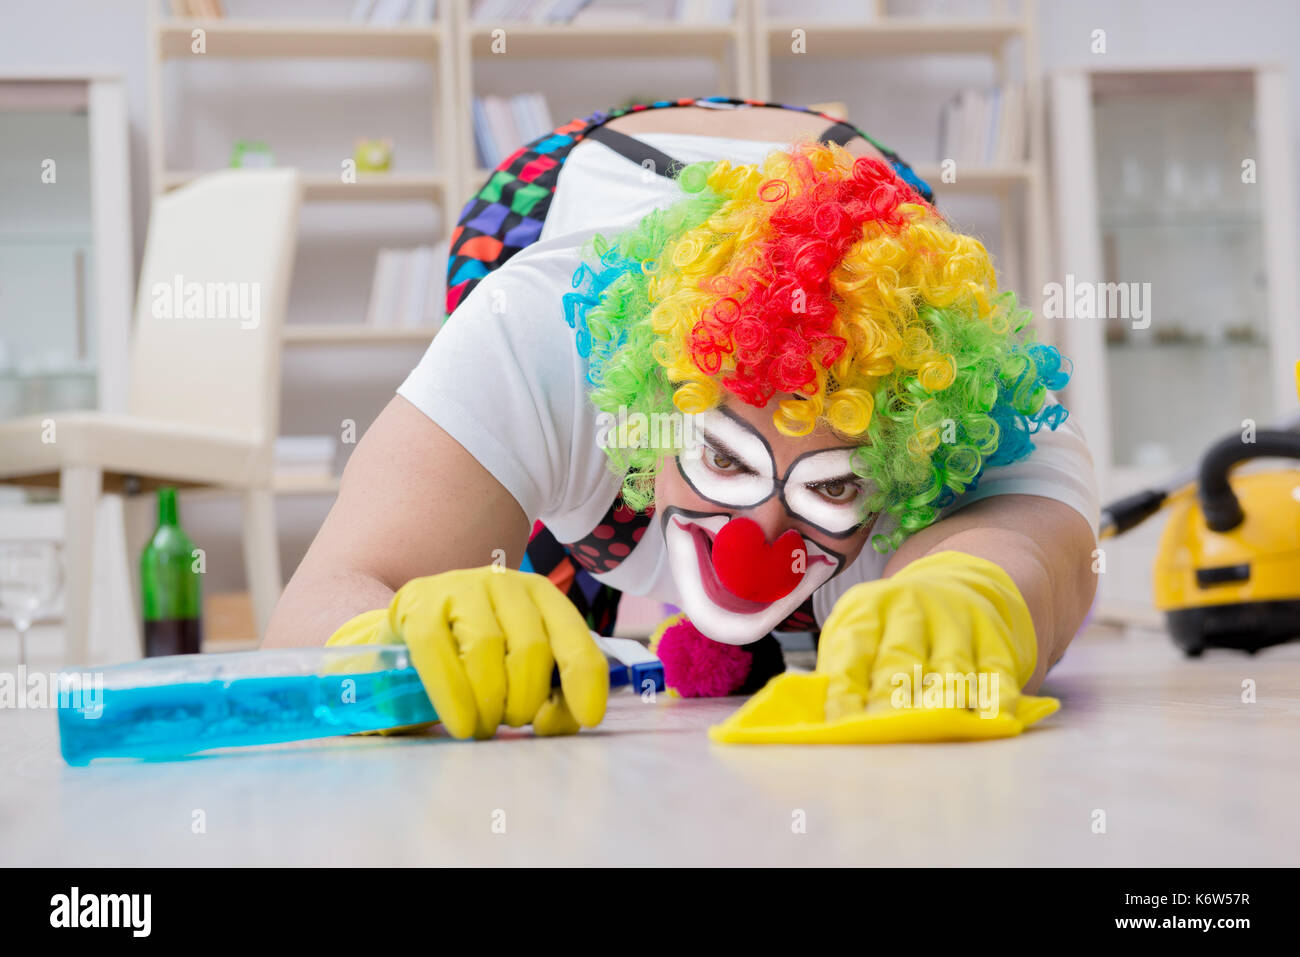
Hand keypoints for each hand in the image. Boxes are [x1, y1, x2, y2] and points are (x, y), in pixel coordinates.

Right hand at [328, 568, 607, 738]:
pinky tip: (461, 724)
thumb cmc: (471, 662)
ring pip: (487, 648)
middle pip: (531, 648)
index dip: (584, 679)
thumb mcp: (517, 673)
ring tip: (482, 726)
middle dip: (525, 701)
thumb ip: (548, 697)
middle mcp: (506, 583)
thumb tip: (553, 721)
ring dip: (489, 703)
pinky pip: (438, 651)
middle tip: (509, 724)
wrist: (402, 641)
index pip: (575, 636)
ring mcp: (460, 586)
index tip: (587, 718)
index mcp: (542, 596)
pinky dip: (452, 695)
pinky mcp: (419, 603)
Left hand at [710, 552, 1058, 743]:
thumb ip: (839, 672)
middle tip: (881, 734)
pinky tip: (991, 721)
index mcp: (867, 610)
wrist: (960, 581)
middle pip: (899, 661)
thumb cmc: (893, 625)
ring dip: (941, 703)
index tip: (838, 727)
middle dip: (889, 701)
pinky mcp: (995, 638)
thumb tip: (813, 720)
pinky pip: (996, 672)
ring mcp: (956, 623)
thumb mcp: (858, 631)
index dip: (844, 692)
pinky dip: (995, 698)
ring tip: (932, 733)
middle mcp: (910, 610)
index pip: (851, 653)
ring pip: (949, 669)